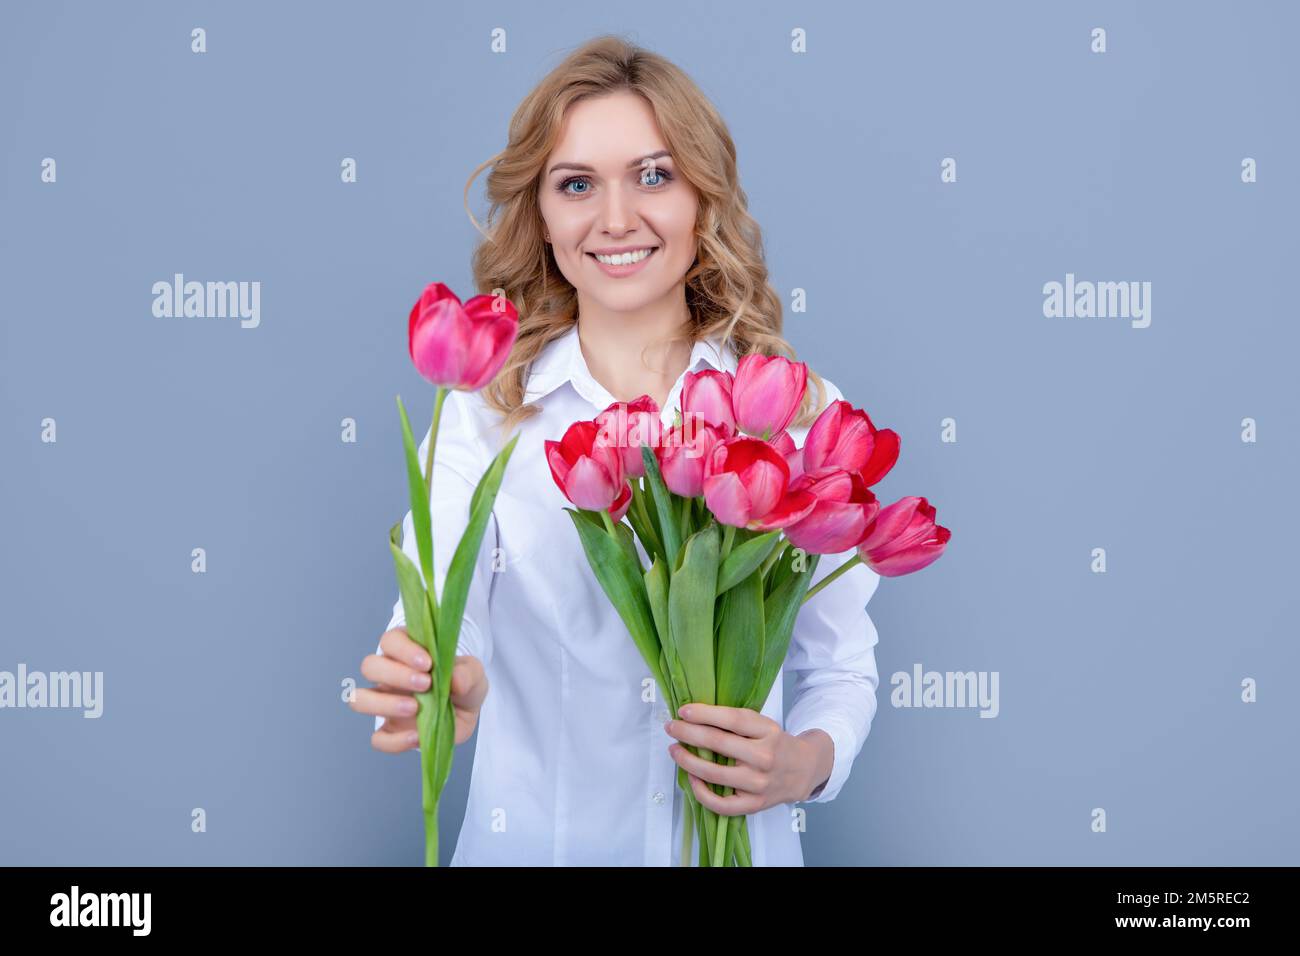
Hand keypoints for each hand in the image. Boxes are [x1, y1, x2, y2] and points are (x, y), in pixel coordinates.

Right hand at [352, 626, 488, 752]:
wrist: (466, 710)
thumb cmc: (462, 682)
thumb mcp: (474, 672)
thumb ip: (468, 672)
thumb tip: (455, 680)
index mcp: (405, 651)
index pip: (390, 641)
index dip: (404, 650)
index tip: (428, 662)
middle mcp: (388, 674)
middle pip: (369, 666)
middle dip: (395, 674)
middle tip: (425, 684)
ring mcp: (386, 703)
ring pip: (359, 699)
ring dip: (384, 704)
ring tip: (414, 708)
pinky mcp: (391, 730)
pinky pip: (377, 738)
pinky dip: (394, 739)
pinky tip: (416, 736)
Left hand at [664, 702, 832, 814]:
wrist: (804, 771)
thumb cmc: (776, 744)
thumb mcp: (764, 725)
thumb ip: (737, 721)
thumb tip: (695, 717)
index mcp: (768, 731)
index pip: (732, 719)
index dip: (704, 713)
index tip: (683, 711)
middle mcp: (764, 757)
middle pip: (718, 742)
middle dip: (688, 733)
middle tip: (671, 727)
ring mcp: (759, 783)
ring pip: (714, 773)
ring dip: (687, 760)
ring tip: (674, 750)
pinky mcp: (754, 804)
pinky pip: (721, 804)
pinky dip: (701, 792)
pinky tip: (691, 778)